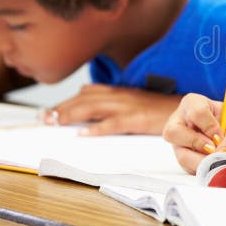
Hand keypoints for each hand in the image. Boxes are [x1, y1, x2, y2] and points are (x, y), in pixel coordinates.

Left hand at [52, 84, 181, 135]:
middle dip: (62, 108)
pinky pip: (112, 123)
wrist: (181, 110)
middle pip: (83, 99)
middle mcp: (118, 96)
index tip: (48, 111)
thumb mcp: (131, 99)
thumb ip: (111, 98)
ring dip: (72, 115)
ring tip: (56, 123)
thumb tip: (87, 96)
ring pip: (92, 108)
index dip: (65, 102)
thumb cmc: (156, 108)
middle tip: (44, 118)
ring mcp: (126, 107)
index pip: (85, 93)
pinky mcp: (135, 120)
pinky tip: (82, 134)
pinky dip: (95, 128)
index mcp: (117, 91)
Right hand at [162, 93, 225, 173]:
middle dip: (197, 143)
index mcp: (194, 103)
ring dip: (205, 160)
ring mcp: (179, 141)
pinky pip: (189, 168)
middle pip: (173, 132)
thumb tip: (220, 154)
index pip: (195, 112)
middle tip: (214, 149)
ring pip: (182, 155)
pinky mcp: (184, 158)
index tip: (220, 135)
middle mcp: (180, 121)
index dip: (209, 126)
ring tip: (220, 157)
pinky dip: (206, 168)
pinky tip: (216, 162)